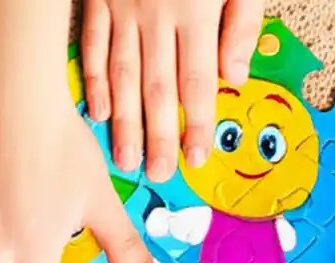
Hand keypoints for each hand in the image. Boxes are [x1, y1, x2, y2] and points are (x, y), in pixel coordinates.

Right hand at [80, 0, 263, 181]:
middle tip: (159, 172)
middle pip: (157, 87)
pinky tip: (100, 113)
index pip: (197, 82)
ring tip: (127, 158)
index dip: (197, 124)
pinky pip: (92, 44)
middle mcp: (155, 13)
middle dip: (158, 136)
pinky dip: (94, 81)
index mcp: (195, 10)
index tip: (196, 157)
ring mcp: (122, 7)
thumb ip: (242, 21)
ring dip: (125, 121)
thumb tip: (235, 76)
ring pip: (122, 74)